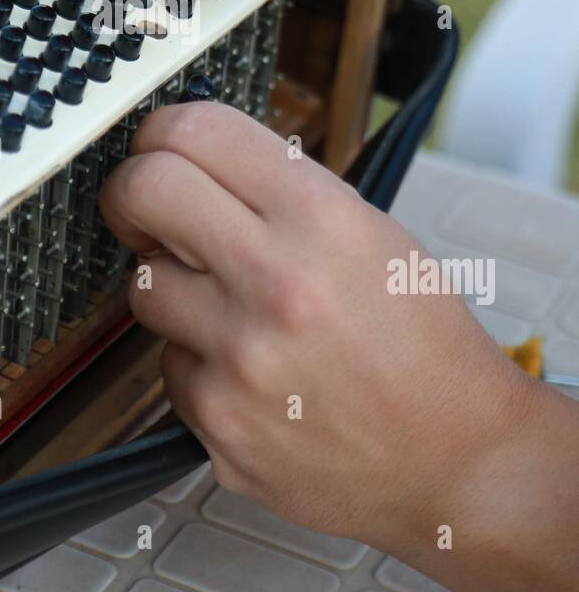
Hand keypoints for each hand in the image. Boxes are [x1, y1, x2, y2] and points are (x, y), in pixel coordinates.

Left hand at [99, 103, 533, 559]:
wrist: (459, 461)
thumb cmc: (424, 348)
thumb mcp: (376, 236)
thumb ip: (285, 193)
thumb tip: (197, 162)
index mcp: (323, 221)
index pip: (196, 131)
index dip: (163, 130)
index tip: (157, 145)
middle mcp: (277, 283)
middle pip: (143, 192)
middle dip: (132, 194)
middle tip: (144, 209)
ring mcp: (240, 359)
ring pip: (143, 285)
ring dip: (173, 289)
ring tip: (230, 309)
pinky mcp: (216, 422)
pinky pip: (169, 367)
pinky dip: (201, 367)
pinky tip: (254, 377)